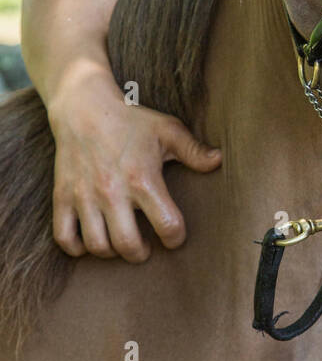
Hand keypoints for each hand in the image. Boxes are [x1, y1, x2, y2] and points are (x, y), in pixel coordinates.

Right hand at [48, 71, 221, 260]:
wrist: (84, 107)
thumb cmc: (130, 119)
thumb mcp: (167, 130)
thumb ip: (193, 150)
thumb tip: (219, 161)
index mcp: (142, 179)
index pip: (167, 226)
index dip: (176, 238)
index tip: (174, 236)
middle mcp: (112, 192)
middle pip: (129, 245)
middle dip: (142, 254)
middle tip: (146, 247)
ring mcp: (85, 196)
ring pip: (98, 246)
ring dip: (113, 253)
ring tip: (121, 242)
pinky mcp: (63, 197)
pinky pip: (64, 237)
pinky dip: (77, 248)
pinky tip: (90, 241)